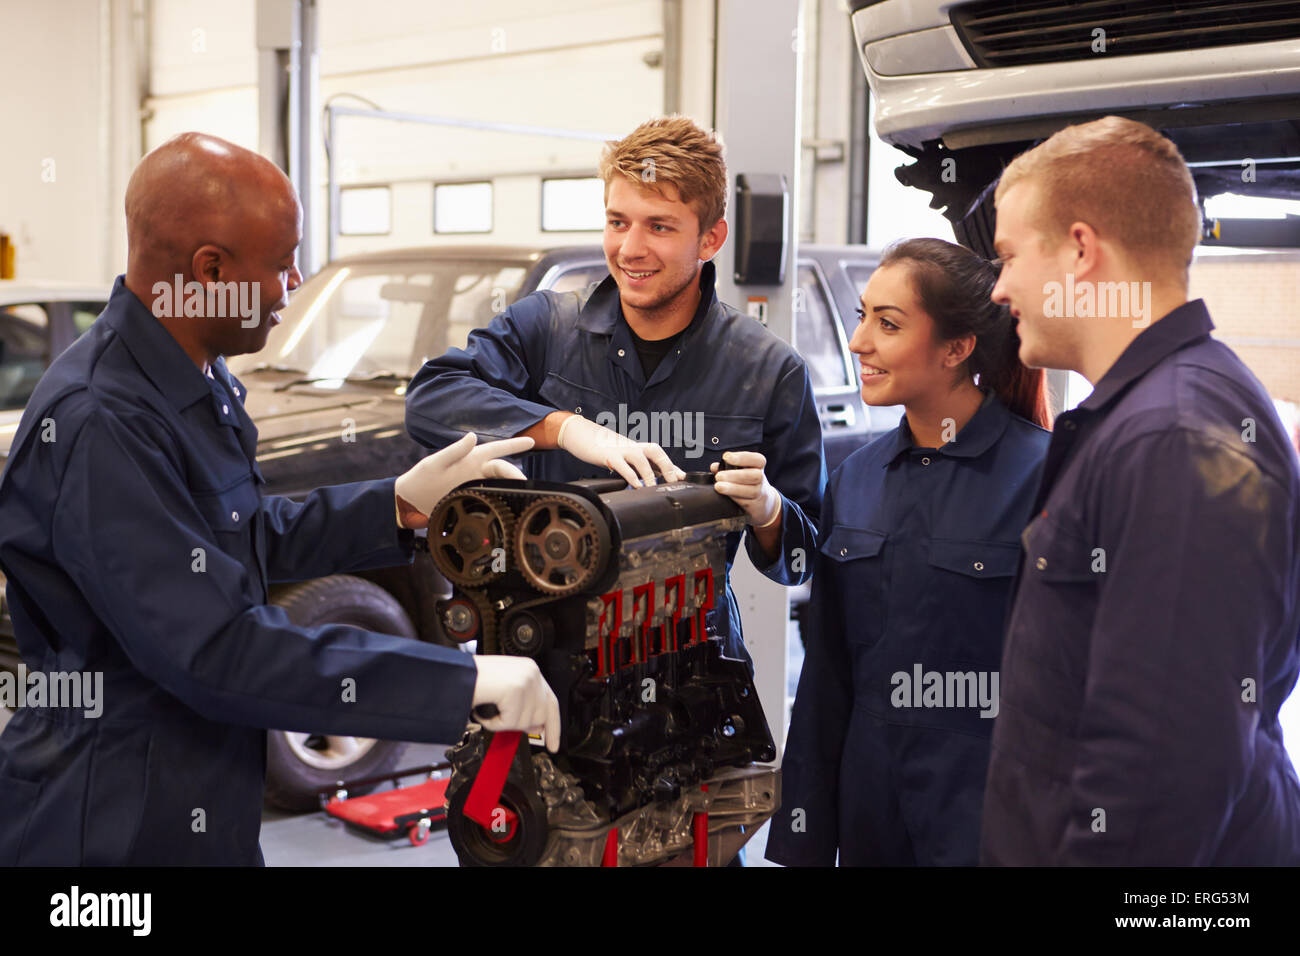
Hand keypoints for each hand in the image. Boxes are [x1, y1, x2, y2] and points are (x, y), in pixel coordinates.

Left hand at [395, 432, 532, 528]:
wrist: (410, 500)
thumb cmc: (421, 477)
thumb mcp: (435, 462)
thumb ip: (453, 451)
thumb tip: (473, 436)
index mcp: (471, 458)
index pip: (497, 449)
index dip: (515, 445)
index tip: (532, 441)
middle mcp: (477, 472)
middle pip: (504, 471)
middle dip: (516, 475)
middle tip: (524, 484)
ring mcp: (477, 487)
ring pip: (501, 485)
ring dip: (512, 489)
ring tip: (523, 495)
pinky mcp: (474, 501)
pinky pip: (492, 501)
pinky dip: (502, 502)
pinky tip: (509, 508)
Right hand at [471, 655, 560, 752]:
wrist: (454, 674)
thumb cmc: (471, 680)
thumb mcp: (503, 691)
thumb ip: (522, 705)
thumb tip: (535, 726)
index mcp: (529, 669)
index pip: (551, 702)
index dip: (553, 726)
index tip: (553, 744)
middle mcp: (531, 672)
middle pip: (542, 715)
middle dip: (524, 726)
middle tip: (503, 721)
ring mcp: (525, 680)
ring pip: (525, 722)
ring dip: (503, 723)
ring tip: (488, 709)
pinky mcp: (516, 689)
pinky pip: (510, 722)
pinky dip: (494, 723)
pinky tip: (484, 711)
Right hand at [556, 414, 685, 487]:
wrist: (584, 436)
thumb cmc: (608, 449)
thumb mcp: (628, 457)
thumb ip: (644, 467)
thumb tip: (662, 479)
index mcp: (640, 449)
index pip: (661, 458)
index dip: (673, 468)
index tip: (684, 479)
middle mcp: (634, 448)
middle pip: (656, 453)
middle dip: (667, 467)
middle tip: (674, 482)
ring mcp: (623, 451)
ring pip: (641, 460)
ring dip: (649, 474)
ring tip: (653, 488)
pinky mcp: (610, 456)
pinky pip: (623, 466)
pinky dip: (631, 476)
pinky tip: (636, 486)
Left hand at [711, 450, 781, 527]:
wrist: (763, 503)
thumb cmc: (748, 482)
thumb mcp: (741, 471)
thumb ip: (727, 467)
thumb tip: (714, 467)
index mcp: (758, 467)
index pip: (757, 459)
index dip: (742, 457)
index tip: (726, 457)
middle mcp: (761, 479)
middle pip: (755, 476)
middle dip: (736, 475)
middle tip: (719, 476)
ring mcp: (760, 493)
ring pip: (751, 491)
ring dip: (733, 488)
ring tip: (718, 486)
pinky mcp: (755, 506)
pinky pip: (746, 503)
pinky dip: (734, 499)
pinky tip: (725, 497)